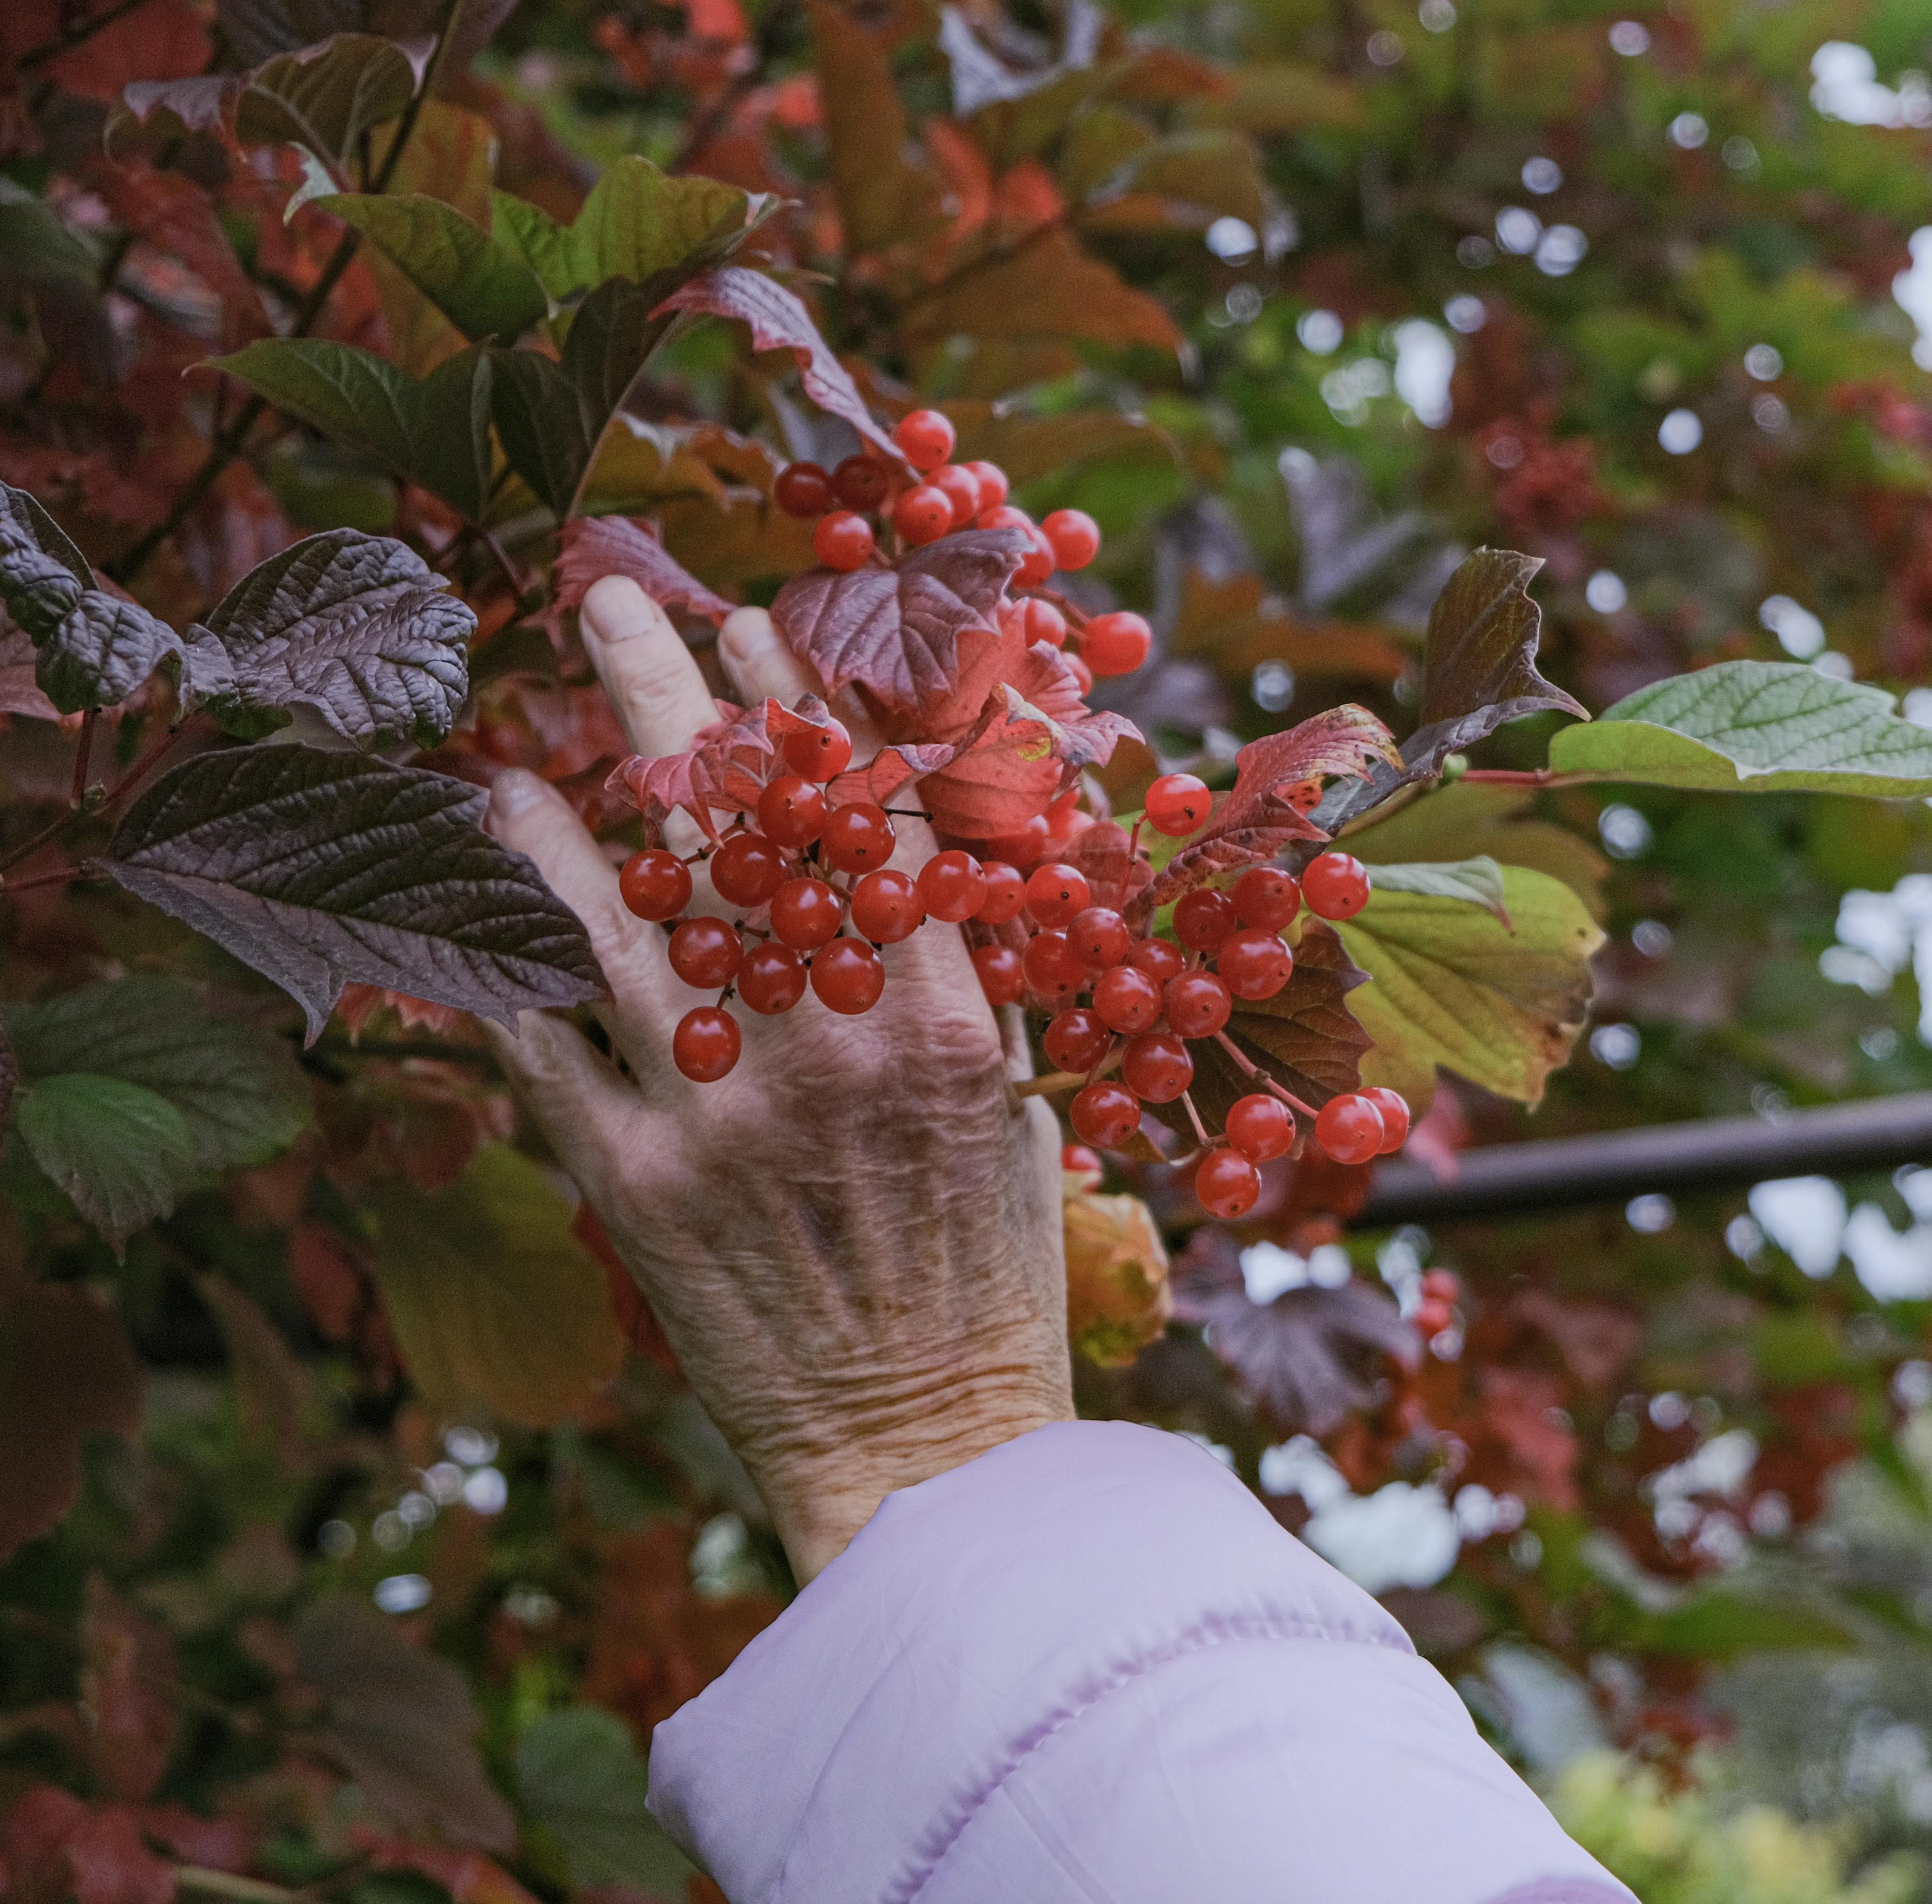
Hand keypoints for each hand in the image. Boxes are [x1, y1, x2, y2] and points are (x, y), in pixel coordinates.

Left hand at [481, 577, 1071, 1581]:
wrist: (930, 1455)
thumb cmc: (990, 1284)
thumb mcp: (1022, 1118)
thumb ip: (969, 989)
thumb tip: (918, 858)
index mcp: (943, 1029)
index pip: (867, 823)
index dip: (808, 711)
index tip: (767, 626)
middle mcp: (830, 1055)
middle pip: (736, 832)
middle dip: (667, 693)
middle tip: (612, 590)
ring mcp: (721, 1121)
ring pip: (624, 922)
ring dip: (564, 808)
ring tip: (520, 728)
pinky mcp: (636, 1192)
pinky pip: (554, 1047)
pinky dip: (510, 953)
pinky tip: (485, 876)